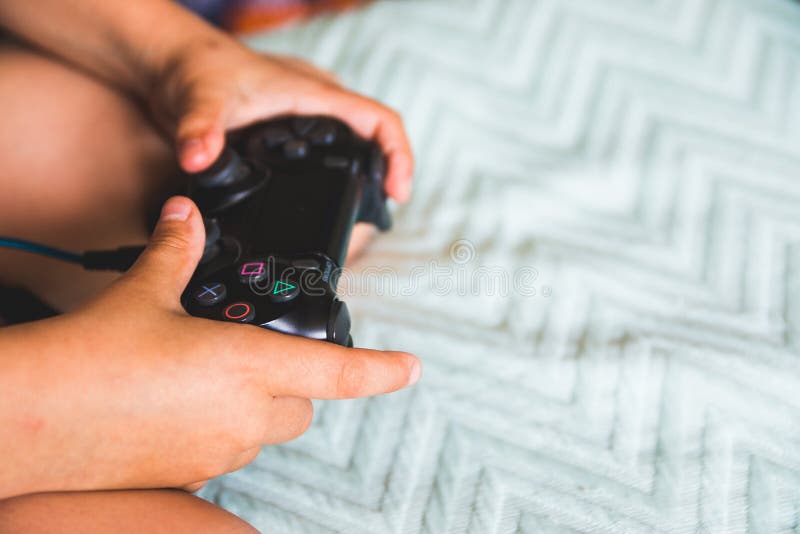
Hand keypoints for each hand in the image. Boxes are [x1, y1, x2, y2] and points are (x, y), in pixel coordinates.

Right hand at [0, 197, 419, 497]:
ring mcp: (220, 452)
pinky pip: (229, 449)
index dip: (384, 371)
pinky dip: (223, 424)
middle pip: (305, 404)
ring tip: (211, 372)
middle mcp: (244, 416)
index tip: (413, 368)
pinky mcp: (191, 474)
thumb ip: (177, 251)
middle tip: (266, 352)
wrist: (33, 421)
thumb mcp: (143, 295)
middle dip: (302, 381)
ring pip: (269, 429)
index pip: (339, 373)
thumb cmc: (90, 359)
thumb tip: (185, 214)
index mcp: (249, 367)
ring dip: (261, 403)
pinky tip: (181, 402)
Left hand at [150, 37, 413, 201]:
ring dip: (364, 186)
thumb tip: (199, 159)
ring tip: (354, 227)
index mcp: (315, 95)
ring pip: (356, 151)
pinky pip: (333, 155)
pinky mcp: (294, 132)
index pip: (380, 121)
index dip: (398, 156)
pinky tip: (325, 209)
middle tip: (370, 227)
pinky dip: (339, 182)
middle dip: (383, 184)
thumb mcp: (200, 98)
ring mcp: (308, 120)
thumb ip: (200, 129)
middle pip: (374, 144)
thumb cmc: (197, 66)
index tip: (397, 194)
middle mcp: (320, 106)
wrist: (176, 58)